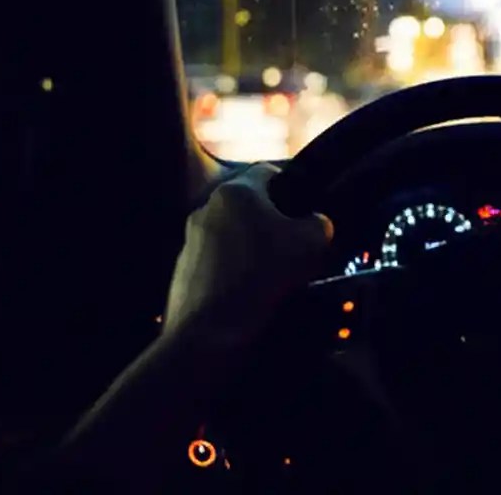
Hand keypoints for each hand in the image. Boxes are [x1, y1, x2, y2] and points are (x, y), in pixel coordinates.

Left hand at [163, 163, 332, 345]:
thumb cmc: (262, 275)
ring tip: (270, 273)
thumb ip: (319, 223)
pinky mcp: (182, 268)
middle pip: (248, 204)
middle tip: (292, 246)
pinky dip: (232, 269)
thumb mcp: (310, 244)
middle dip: (270, 220)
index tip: (305, 211)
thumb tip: (315, 222)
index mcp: (237, 191)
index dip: (293, 187)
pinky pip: (215, 260)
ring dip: (250, 245)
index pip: (269, 172)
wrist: (209, 328)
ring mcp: (190, 238)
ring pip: (231, 232)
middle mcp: (207, 206)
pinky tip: (246, 292)